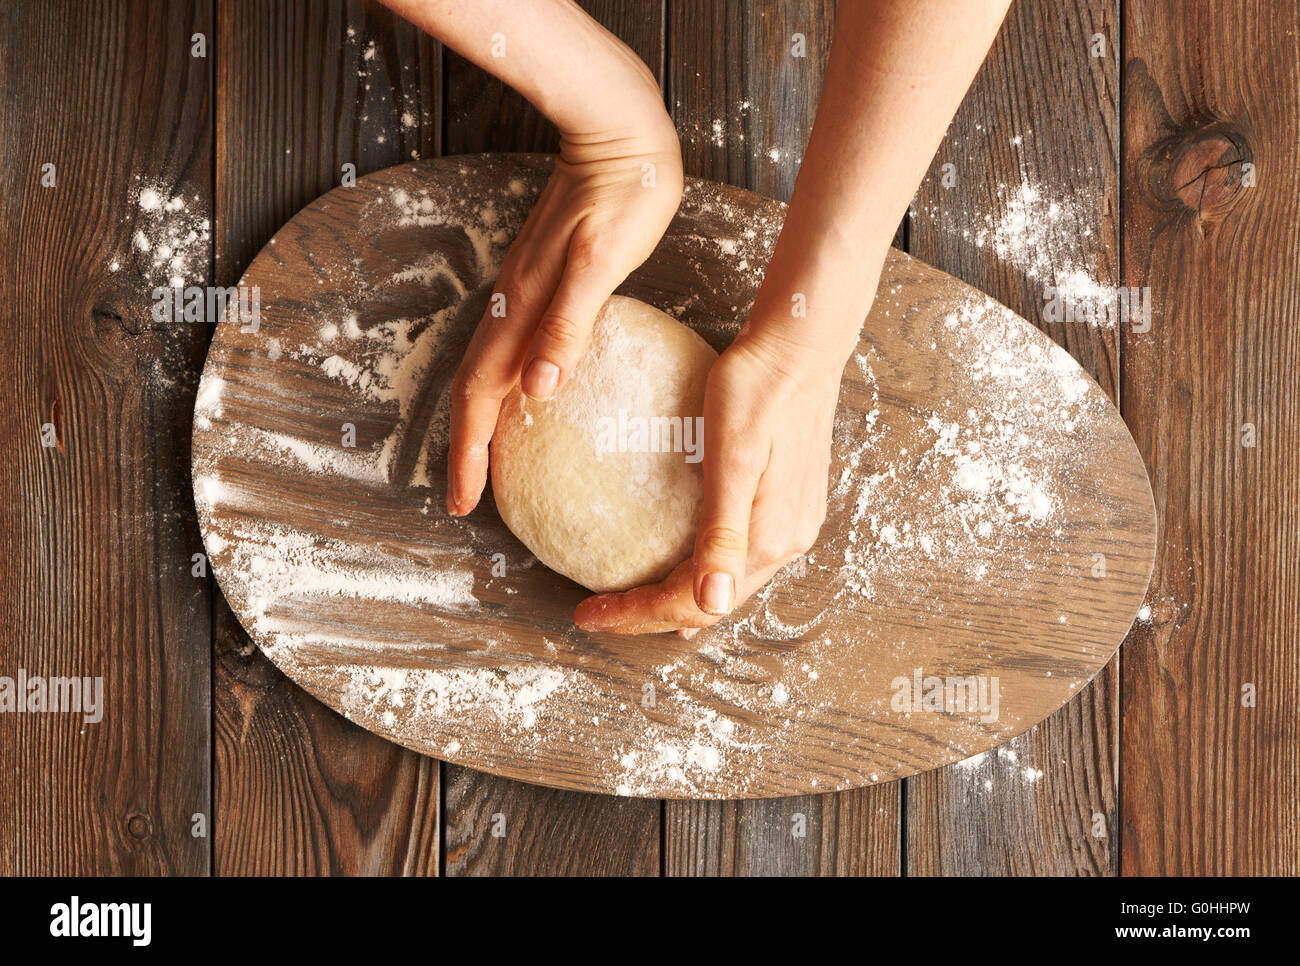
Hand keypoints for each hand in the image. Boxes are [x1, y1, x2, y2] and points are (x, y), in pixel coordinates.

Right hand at [447, 112, 682, 514]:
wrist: (615, 130)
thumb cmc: (623, 193)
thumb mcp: (603, 261)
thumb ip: (570, 323)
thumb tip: (538, 388)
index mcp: (522, 305)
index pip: (482, 395)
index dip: (471, 452)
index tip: (465, 501)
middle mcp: (512, 301)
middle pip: (474, 389)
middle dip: (468, 448)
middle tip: (469, 497)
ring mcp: (521, 289)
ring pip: (488, 369)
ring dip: (482, 419)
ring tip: (488, 460)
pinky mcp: (538, 279)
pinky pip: (508, 346)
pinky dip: (504, 384)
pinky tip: (526, 395)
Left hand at [573, 331, 846, 635]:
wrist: (801, 343)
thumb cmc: (757, 388)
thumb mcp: (732, 457)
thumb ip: (723, 534)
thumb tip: (711, 603)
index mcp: (768, 537)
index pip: (695, 603)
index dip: (640, 615)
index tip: (589, 613)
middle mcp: (787, 541)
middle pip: (711, 603)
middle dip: (652, 614)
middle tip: (598, 611)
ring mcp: (794, 524)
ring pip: (728, 584)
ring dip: (679, 598)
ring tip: (630, 599)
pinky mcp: (791, 504)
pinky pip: (742, 558)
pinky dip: (704, 573)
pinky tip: (685, 569)